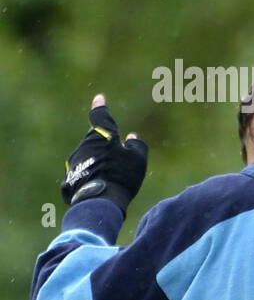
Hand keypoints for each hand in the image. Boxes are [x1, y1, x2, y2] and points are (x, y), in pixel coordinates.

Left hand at [61, 95, 147, 211]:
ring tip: (113, 178)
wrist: (98, 201)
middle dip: (106, 144)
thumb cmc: (122, 177)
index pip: (101, 116)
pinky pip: (84, 170)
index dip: (101, 107)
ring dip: (99, 161)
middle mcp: (86, 144)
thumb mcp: (138, 160)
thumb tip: (132, 138)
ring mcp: (76, 159)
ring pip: (90, 155)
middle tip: (119, 157)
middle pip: (96, 139)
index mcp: (102, 136)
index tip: (99, 98)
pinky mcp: (70, 175)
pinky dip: (92, 174)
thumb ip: (137, 146)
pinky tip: (102, 187)